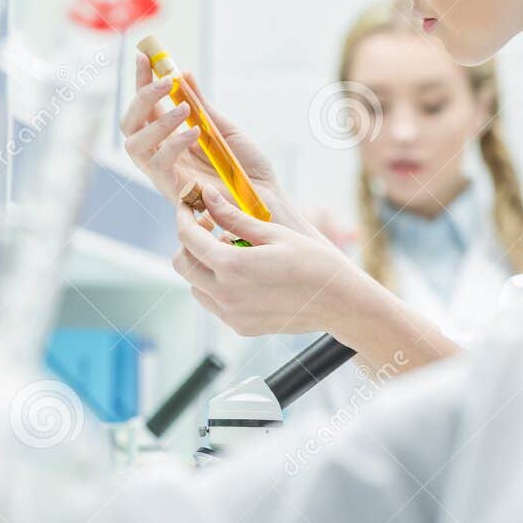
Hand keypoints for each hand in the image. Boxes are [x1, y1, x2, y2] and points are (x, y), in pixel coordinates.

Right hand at [121, 55, 314, 235]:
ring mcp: (166, 175)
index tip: (145, 56)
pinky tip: (194, 132)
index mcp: (171, 139)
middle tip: (163, 81)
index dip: (141, 81)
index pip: (146, 108)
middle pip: (130, 125)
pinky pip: (160, 165)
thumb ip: (202, 106)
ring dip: (156, 121)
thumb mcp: (225, 128)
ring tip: (183, 109)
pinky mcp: (175, 191)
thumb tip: (184, 74)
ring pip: (135, 145)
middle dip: (140, 97)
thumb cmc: (248, 168)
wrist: (268, 199)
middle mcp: (162, 156)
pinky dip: (174, 143)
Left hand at [172, 184, 372, 337]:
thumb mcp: (272, 232)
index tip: (188, 204)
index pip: (188, 237)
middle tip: (210, 226)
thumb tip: (205, 195)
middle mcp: (225, 294)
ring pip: (195, 286)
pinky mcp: (240, 327)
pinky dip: (217, 285)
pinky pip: (213, 303)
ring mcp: (231, 315)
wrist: (339, 302)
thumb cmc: (312, 261)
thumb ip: (233, 216)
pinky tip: (244, 274)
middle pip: (182, 264)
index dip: (183, 216)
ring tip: (233, 250)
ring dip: (203, 265)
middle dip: (189, 242)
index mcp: (232, 266)